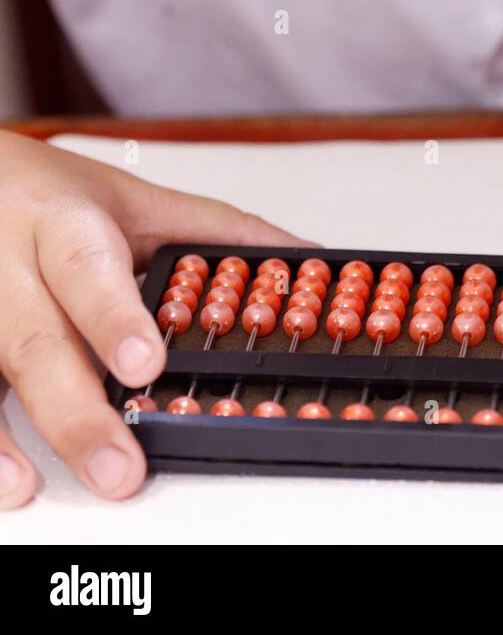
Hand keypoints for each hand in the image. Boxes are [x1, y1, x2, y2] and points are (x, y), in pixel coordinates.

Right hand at [0, 130, 312, 508]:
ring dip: (25, 438)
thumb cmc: (52, 193)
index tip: (144, 365)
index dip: (112, 317)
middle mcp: (11, 267)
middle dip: (80, 409)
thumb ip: (215, 230)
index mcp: (63, 222)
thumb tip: (302, 256)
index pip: (88, 267)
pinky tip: (14, 480)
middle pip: (39, 341)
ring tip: (67, 481)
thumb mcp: (136, 199)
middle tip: (123, 463)